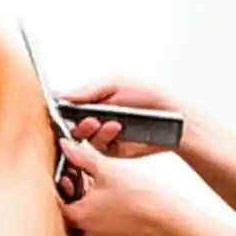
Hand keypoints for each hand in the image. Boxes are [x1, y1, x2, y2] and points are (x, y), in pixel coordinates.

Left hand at [56, 138, 181, 235]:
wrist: (172, 220)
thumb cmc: (141, 194)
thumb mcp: (108, 169)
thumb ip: (83, 157)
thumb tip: (66, 146)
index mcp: (80, 215)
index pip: (61, 200)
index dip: (66, 184)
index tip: (73, 174)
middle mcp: (89, 233)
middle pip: (78, 212)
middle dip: (84, 196)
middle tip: (96, 181)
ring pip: (96, 223)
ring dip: (100, 210)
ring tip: (115, 193)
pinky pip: (112, 233)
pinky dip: (116, 222)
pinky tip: (128, 208)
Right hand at [59, 79, 180, 158]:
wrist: (171, 115)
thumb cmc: (148, 96)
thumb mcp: (115, 84)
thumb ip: (88, 91)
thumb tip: (64, 95)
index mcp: (95, 102)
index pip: (70, 109)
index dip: (66, 112)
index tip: (66, 110)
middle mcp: (97, 120)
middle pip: (74, 128)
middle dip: (80, 126)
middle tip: (91, 121)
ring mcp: (105, 137)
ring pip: (86, 141)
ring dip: (95, 132)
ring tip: (110, 123)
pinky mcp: (114, 151)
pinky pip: (100, 150)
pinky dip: (106, 140)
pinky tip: (117, 130)